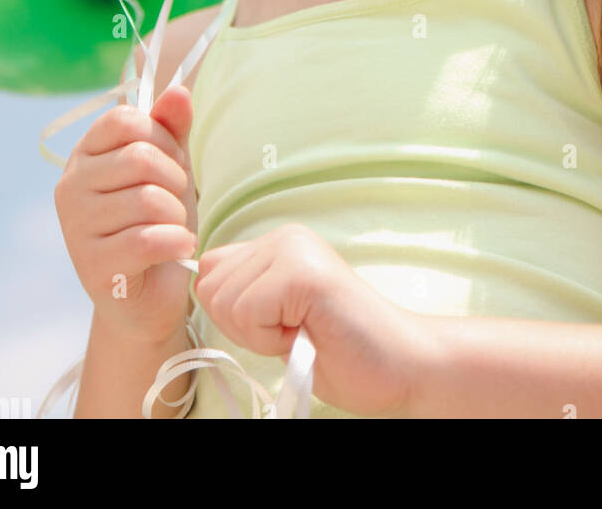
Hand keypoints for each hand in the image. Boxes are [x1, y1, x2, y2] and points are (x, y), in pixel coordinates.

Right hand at [54, 84, 198, 344]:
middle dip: (175, 179)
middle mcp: (70, 186)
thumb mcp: (170, 166)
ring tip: (173, 229)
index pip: (124, 119)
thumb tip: (178, 90)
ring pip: (149, 199)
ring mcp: (76, 228)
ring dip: (177, 216)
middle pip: (140, 158)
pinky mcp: (93, 267)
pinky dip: (177, 242)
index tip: (171, 162)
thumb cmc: (158, 222)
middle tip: (176, 202)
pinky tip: (180, 249)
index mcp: (85, 155)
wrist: (149, 297)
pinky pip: (149, 238)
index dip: (162, 136)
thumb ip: (171, 126)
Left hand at [194, 223, 432, 416]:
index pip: (210, 271)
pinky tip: (308, 332)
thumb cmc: (342, 349)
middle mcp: (285, 236)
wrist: (402, 364)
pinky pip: (247, 313)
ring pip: (226, 303)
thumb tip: (199, 277)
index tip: (279, 324)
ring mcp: (295, 250)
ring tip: (305, 331)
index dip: (236, 313)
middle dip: (245, 327)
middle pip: (211, 289)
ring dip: (259, 334)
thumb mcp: (279, 314)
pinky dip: (270, 339)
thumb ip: (246, 291)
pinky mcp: (303, 274)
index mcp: (280, 243)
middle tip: (295, 330)